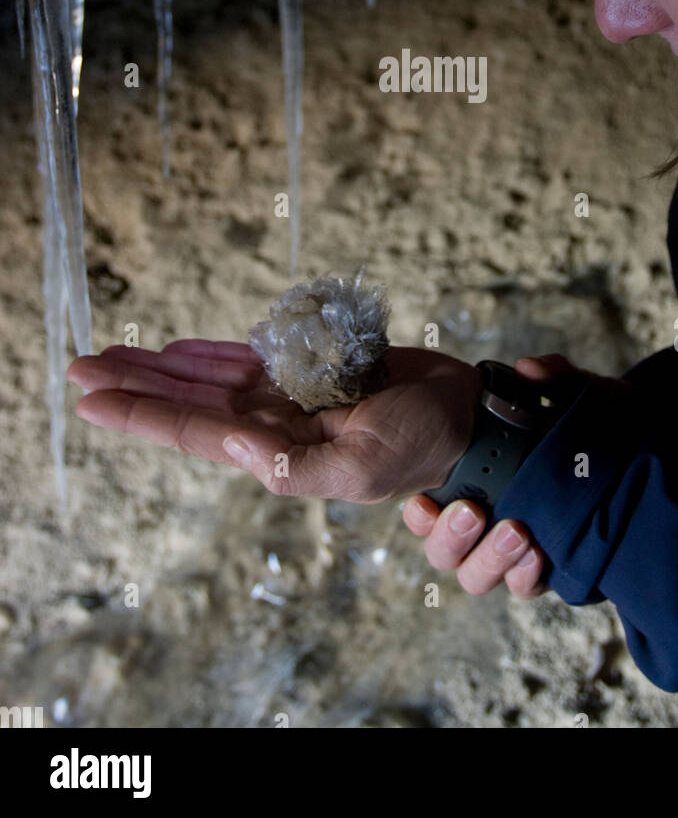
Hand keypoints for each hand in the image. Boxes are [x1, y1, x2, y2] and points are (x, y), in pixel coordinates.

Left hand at [66, 341, 481, 502]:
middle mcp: (270, 424)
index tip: (89, 398)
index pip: (192, 432)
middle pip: (186, 402)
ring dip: (158, 368)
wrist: (459, 415)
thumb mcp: (358, 468)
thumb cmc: (416, 445)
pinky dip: (209, 353)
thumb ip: (293, 465)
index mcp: (274, 452)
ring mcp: (286, 394)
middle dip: (132, 385)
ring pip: (207, 378)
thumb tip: (232, 443)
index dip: (139, 414)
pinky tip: (174, 349)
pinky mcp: (308, 367)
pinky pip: (247, 358)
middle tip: (77, 368)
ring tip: (109, 355)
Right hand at [401, 354, 574, 597]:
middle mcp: (487, 518)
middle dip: (450, 537)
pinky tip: (536, 556)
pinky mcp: (548, 567)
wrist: (641, 452)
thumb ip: (556, 377)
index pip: (429, 509)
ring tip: (515, 532)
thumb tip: (530, 368)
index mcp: (476, 479)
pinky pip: (523, 586)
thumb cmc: (595, 426)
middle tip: (472, 511)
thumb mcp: (579, 395)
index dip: (420, 514)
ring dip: (487, 559)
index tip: (424, 501)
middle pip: (445, 550)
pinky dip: (523, 577)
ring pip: (475, 574)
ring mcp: (514, 546)